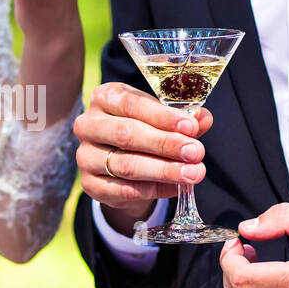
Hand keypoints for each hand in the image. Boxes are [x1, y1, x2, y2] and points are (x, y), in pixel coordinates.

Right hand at [73, 82, 212, 234]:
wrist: (121, 166)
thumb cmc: (143, 131)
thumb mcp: (162, 119)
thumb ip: (182, 119)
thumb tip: (203, 118)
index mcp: (104, 97)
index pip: (131, 104)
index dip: (163, 117)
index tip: (191, 127)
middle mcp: (88, 124)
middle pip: (126, 134)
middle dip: (165, 144)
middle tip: (195, 152)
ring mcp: (85, 156)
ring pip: (126, 165)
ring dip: (164, 170)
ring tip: (193, 173)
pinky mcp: (89, 184)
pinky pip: (124, 189)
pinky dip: (154, 189)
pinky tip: (175, 187)